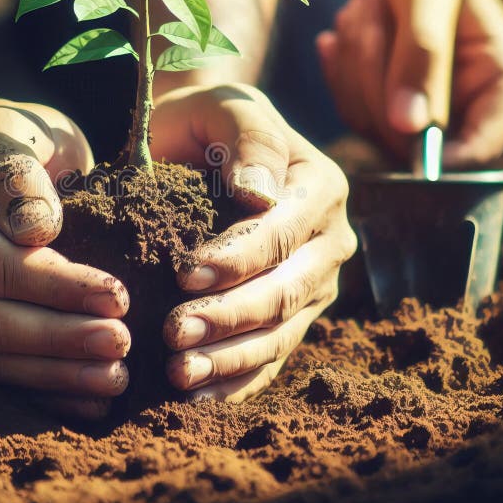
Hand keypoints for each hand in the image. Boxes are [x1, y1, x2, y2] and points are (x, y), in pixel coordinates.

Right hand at [0, 99, 130, 417]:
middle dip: (63, 339)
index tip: (119, 297)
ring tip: (115, 380)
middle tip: (124, 345)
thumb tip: (38, 230)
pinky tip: (88, 398)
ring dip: (56, 374)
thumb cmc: (7, 138)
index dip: (61, 287)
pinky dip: (42, 389)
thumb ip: (16, 169)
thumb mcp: (11, 127)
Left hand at [150, 84, 356, 402]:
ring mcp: (314, 283)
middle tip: (174, 335)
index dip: (237, 259)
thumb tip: (260, 193)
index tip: (184, 274)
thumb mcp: (227, 108)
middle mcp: (328, 241)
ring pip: (280, 332)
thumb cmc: (209, 122)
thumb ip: (250, 139)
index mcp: (320, 189)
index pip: (282, 234)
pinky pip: (272, 355)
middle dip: (229, 317)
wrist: (204, 143)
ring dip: (230, 357)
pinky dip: (237, 378)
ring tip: (180, 373)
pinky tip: (196, 394)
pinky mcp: (293, 314)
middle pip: (285, 291)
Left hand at [317, 0, 502, 164]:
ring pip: (374, 125)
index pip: (478, 149)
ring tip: (361, 7)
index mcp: (502, 86)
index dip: (436, 150)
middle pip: (413, 141)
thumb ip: (421, 53)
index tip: (401, 121)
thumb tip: (407, 125)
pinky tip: (343, 31)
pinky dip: (340, 70)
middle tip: (364, 8)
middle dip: (376, 79)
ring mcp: (422, 115)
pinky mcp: (385, 111)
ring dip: (353, 66)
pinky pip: (351, 111)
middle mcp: (465, 111)